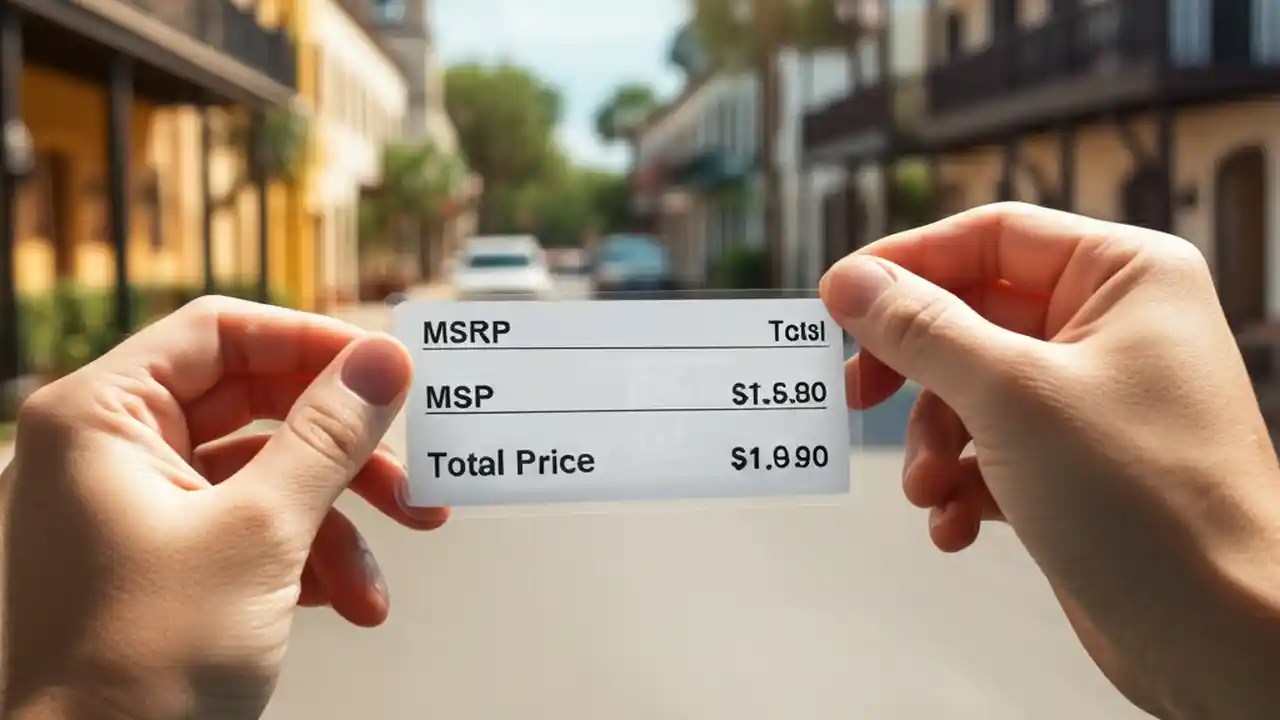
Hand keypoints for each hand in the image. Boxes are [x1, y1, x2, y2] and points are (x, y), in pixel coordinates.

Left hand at [1, 297, 447, 718]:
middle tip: (411, 477)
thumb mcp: (260, 535)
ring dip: (337, 521)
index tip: (388, 373)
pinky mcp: (159, 560)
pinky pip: (250, 527)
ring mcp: (131, 509)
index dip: (314, 343)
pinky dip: (306, 559)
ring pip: (264, 474)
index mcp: (100, 419)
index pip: (222, 332)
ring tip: (380, 575)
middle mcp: (108, 453)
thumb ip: (329, 436)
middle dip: (344, 452)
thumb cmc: (138, 673)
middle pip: (254, 405)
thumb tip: (383, 361)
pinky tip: (347, 602)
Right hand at [821, 203, 1279, 718]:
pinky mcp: (1077, 464)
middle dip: (913, 373)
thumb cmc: (1148, 502)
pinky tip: (956, 525)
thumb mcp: (1011, 397)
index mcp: (1124, 277)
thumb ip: (921, 330)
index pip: (991, 237)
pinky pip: (992, 450)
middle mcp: (1113, 327)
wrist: (1217, 635)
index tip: (838, 300)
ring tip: (927, 491)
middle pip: (970, 317)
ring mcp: (1094, 398)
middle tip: (856, 398)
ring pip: (971, 391)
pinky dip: (962, 484)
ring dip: (934, 444)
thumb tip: (850, 281)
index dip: (906, 263)